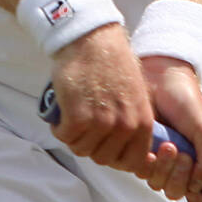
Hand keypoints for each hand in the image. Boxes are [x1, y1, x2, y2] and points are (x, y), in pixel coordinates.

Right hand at [48, 24, 158, 181]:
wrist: (92, 40)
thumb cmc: (112, 64)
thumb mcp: (137, 96)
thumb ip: (134, 122)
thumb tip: (130, 150)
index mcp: (143, 121)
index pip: (133, 162)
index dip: (116, 158)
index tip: (104, 147)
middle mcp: (124, 125)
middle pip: (103, 158)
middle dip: (92, 146)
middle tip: (84, 129)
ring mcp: (101, 122)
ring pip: (81, 149)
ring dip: (74, 137)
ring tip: (73, 120)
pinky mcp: (77, 116)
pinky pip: (65, 137)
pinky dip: (59, 129)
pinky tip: (61, 117)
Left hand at [138, 55, 201, 201]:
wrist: (160, 80)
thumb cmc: (186, 101)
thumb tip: (199, 187)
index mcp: (200, 162)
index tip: (198, 190)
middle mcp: (179, 166)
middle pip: (178, 193)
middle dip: (181, 176)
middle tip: (182, 153)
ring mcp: (158, 161)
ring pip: (159, 185)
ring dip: (165, 168)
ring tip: (168, 144)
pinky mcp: (137, 154)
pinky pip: (141, 172)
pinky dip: (148, 162)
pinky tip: (152, 145)